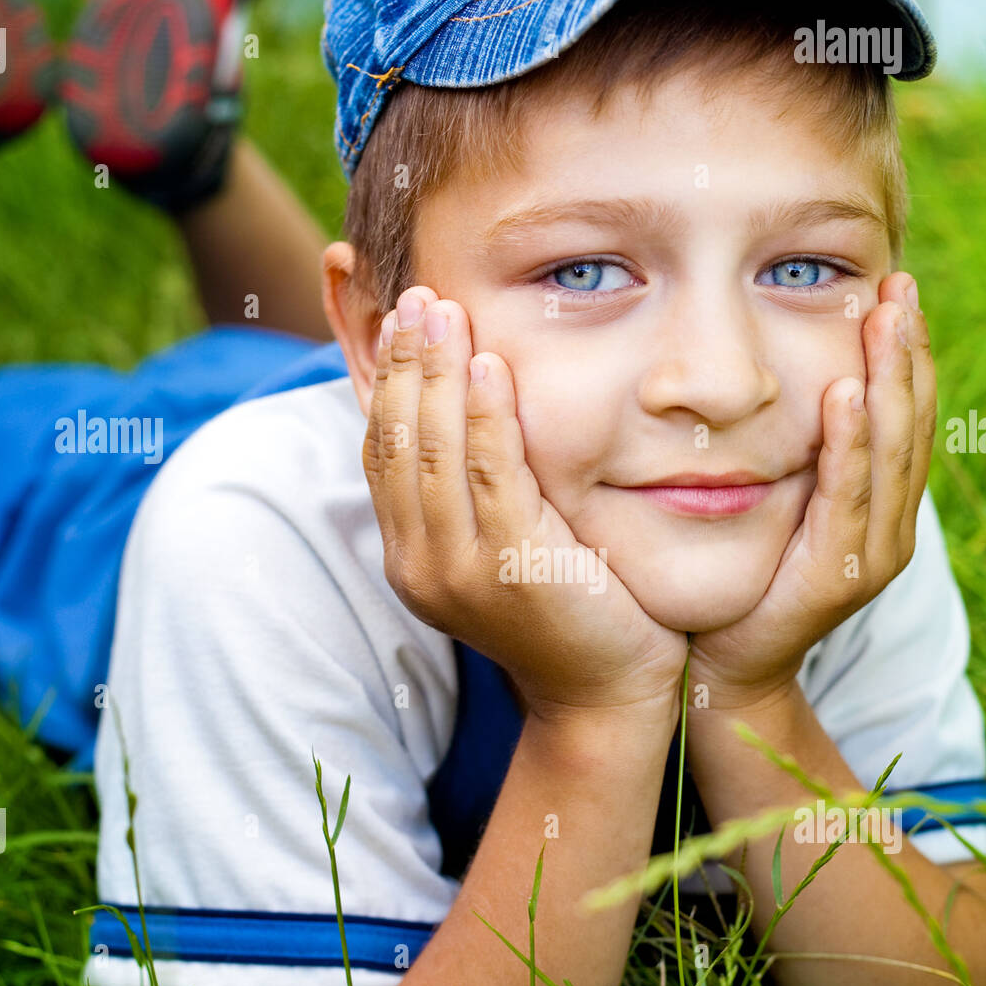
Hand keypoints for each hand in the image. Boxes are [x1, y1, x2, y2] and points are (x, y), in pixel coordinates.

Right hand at [364, 286, 688, 723]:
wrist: (606, 690)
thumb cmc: (569, 606)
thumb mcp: (507, 541)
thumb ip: (479, 483)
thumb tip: (463, 406)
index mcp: (411, 555)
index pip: (380, 449)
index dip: (382, 378)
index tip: (396, 315)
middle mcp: (420, 564)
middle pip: (396, 441)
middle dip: (403, 362)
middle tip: (417, 294)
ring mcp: (459, 570)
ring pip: (431, 451)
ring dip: (434, 373)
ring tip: (442, 309)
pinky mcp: (511, 567)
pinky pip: (489, 476)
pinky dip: (483, 416)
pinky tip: (488, 365)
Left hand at [688, 272, 935, 711]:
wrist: (728, 667)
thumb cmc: (746, 578)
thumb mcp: (779, 504)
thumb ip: (797, 455)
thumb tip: (786, 379)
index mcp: (882, 504)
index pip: (904, 414)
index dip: (905, 352)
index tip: (892, 289)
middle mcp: (890, 524)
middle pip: (909, 422)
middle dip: (905, 350)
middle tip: (898, 284)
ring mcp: (872, 552)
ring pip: (889, 451)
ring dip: (888, 380)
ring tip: (884, 318)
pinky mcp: (838, 574)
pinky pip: (849, 496)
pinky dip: (849, 444)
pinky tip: (844, 394)